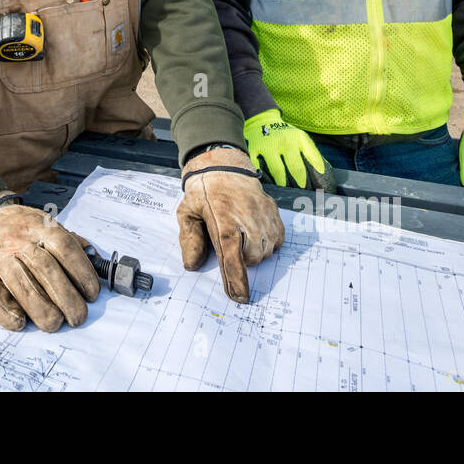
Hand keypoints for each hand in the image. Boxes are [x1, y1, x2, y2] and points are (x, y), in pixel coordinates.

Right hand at [0, 192, 99, 331]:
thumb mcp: (44, 223)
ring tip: (55, 323)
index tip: (92, 293)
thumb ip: (69, 240)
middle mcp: (19, 241)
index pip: (64, 247)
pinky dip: (6, 313)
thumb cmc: (18, 227)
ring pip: (21, 284)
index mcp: (39, 227)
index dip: (81, 271)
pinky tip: (21, 322)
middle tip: (78, 316)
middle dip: (66, 296)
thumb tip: (94, 259)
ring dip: (41, 308)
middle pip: (45, 268)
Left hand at [176, 147, 283, 302]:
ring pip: (266, 251)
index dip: (236, 280)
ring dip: (254, 251)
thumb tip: (192, 265)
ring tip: (241, 236)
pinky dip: (267, 242)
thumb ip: (189, 239)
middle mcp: (247, 217)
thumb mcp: (187, 212)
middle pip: (252, 258)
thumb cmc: (203, 192)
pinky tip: (254, 232)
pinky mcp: (274, 211)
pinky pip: (277, 240)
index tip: (240, 298)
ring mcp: (264, 214)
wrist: (223, 165)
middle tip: (229, 245)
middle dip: (241, 260)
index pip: (232, 256)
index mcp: (223, 219)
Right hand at [244, 110, 335, 190]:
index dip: (315, 175)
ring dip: (283, 183)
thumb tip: (322, 172)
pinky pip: (259, 168)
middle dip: (300, 182)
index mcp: (298, 138)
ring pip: (278, 171)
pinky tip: (268, 183)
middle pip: (295, 167)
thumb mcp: (302, 138)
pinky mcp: (253, 149)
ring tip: (286, 190)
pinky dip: (264, 177)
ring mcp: (268, 145)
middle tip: (302, 192)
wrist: (262, 120)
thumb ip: (312, 153)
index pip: (311, 160)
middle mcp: (284, 141)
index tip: (317, 187)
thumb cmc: (285, 134)